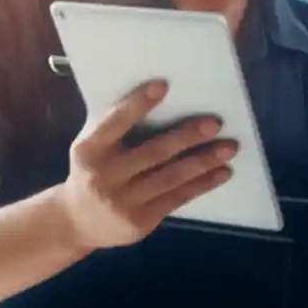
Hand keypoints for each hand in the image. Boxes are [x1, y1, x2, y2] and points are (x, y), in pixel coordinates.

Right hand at [52, 79, 237, 250]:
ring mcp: (123, 202)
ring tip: (229, 147)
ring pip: (171, 177)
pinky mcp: (141, 222)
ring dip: (203, 161)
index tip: (163, 86)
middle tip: (215, 123)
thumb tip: (160, 96)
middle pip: (153, 152)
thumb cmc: (92, 170)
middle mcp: (104, 176)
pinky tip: (222, 172)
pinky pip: (177, 199)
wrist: (78, 222)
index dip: (138, 104)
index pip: (114, 123)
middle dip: (186, 136)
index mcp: (89, 150)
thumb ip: (115, 127)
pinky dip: (202, 184)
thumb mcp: (91, 146)